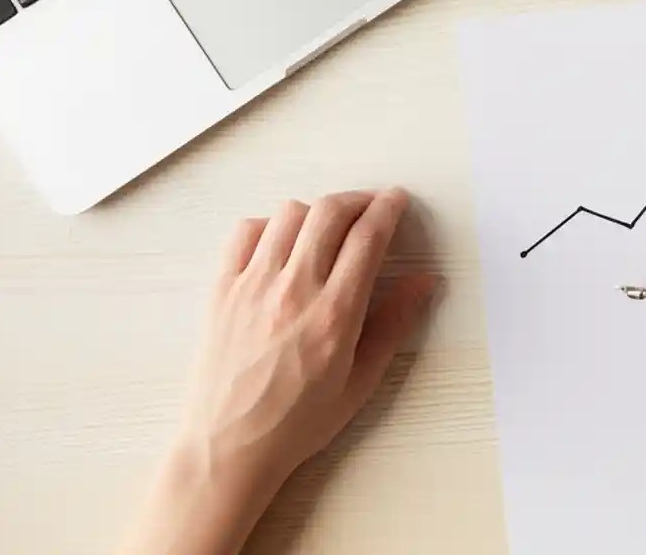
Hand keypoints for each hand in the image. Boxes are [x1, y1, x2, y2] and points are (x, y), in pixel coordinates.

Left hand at [121, 189, 438, 554]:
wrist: (229, 446)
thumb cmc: (296, 423)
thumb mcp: (361, 381)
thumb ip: (394, 324)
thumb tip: (423, 282)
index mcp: (334, 314)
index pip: (367, 238)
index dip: (388, 209)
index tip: (397, 199)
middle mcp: (293, 290)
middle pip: (329, 212)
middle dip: (358, 199)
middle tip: (371, 206)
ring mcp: (253, 286)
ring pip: (288, 214)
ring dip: (316, 210)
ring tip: (329, 227)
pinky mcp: (222, 290)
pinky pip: (245, 232)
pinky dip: (269, 225)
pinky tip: (281, 243)